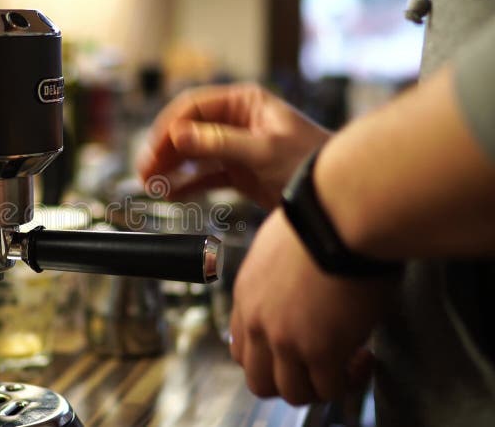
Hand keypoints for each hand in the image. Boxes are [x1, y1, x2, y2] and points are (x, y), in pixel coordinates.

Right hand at [137, 84, 329, 208]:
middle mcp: (236, 121)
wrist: (333, 196)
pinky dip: (187, 184)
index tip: (153, 148)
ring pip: (193, 154)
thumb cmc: (308, 162)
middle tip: (145, 171)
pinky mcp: (238, 172)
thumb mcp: (261, 151)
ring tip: (151, 185)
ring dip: (171, 168)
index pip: (194, 107)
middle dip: (164, 150)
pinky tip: (171, 193)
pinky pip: (205, 175)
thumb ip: (218, 143)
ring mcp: (235, 147)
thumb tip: (178, 135)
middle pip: (188, 131)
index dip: (169, 127)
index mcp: (243, 103)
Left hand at [230, 209, 393, 404]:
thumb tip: (299, 278)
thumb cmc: (320, 214)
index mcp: (247, 294)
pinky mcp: (319, 350)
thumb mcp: (280, 244)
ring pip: (291, 392)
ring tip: (346, 365)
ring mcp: (285, 339)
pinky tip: (365, 358)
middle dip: (290, 380)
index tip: (296, 348)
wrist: (339, 214)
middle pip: (258, 380)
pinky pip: (329, 388)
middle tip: (319, 366)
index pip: (241, 347)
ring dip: (319, 386)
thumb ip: (279, 272)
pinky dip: (348, 380)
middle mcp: (258, 321)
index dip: (269, 356)